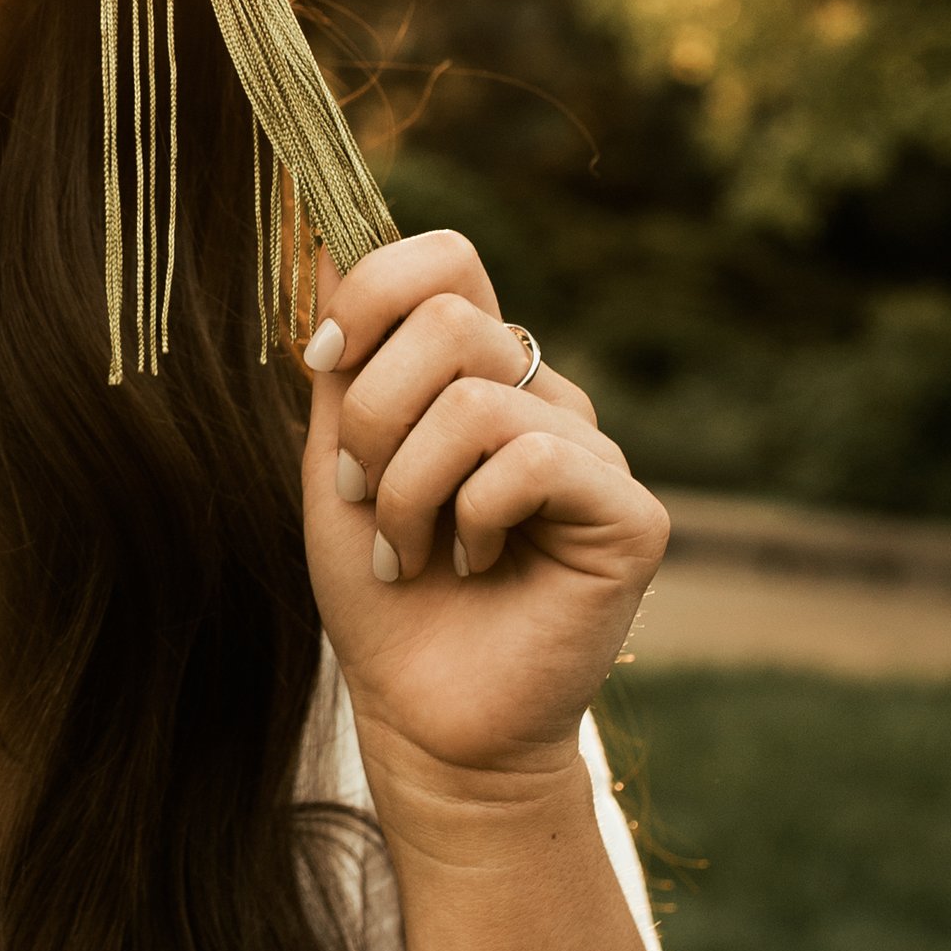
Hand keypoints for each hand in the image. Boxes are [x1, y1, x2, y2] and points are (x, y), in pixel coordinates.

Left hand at [300, 231, 669, 805]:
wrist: (424, 713)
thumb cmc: (381, 593)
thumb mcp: (339, 460)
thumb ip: (343, 361)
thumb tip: (321, 237)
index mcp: (478, 374)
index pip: (449, 260)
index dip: (374, 291)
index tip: (319, 364)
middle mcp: (544, 397)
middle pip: (452, 322)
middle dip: (374, 416)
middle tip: (365, 497)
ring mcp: (594, 453)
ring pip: (477, 402)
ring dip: (408, 490)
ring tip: (407, 553)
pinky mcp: (632, 515)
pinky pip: (532, 462)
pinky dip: (471, 519)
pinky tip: (473, 566)